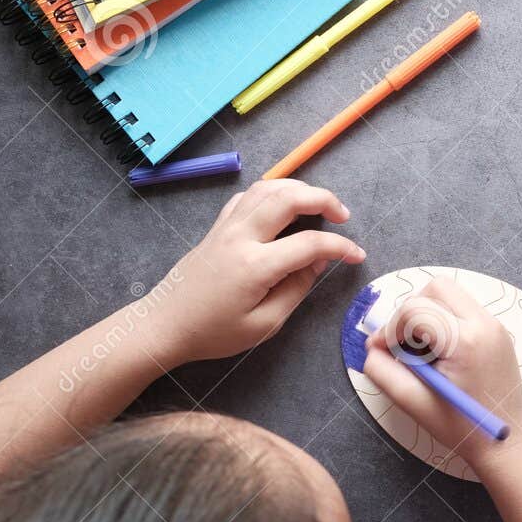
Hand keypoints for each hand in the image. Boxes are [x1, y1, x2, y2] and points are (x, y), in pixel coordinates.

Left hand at [147, 180, 364, 363]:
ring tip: (318, 205)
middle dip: (323, 199)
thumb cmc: (214, 332)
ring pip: (267, 188)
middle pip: (288, 197)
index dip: (340, 247)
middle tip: (343, 216)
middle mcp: (241, 237)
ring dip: (298, 189)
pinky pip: (248, 196)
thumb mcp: (264, 325)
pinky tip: (282, 206)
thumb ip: (296, 290)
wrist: (164, 325)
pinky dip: (272, 192)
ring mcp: (226, 227)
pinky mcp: (217, 226)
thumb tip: (317, 262)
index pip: (309, 244)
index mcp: (255, 265)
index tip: (357, 255)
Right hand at [360, 279, 521, 467]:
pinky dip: (444, 322)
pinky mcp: (498, 332)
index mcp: (466, 340)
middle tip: (401, 345)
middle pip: (436, 289)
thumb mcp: (413, 402)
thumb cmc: (461, 427)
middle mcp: (485, 324)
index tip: (380, 350)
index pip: (415, 308)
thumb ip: (383, 371)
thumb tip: (371, 347)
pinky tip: (439, 354)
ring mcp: (495, 325)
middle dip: (410, 312)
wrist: (506, 443)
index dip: (390, 327)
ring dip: (427, 315)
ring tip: (421, 351)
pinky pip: (463, 310)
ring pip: (450, 296)